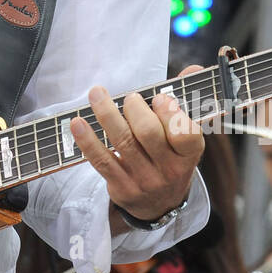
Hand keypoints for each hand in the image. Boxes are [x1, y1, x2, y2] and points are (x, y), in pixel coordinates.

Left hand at [71, 64, 205, 223]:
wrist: (158, 204)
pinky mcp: (121, 187)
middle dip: (135, 109)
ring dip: (106, 114)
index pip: (186, 135)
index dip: (171, 113)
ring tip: (96, 94)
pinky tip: (78, 122)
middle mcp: (169, 170)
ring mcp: (144, 181)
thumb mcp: (184, 136)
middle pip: (149, 134)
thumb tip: (193, 67)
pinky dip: (88, 140)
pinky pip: (101, 161)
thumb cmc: (169, 157)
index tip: (159, 98)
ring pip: (123, 143)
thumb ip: (185, 100)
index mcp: (189, 154)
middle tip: (129, 98)